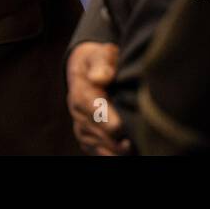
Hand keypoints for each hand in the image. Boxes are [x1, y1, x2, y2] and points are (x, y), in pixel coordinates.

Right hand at [67, 41, 130, 155]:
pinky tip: (126, 153)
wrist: (85, 70)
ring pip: (97, 144)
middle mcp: (77, 112)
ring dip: (113, 150)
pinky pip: (97, 151)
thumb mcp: (101, 54)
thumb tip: (100, 77)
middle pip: (97, 131)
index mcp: (81, 91)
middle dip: (113, 139)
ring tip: (131, 150)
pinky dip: (110, 154)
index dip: (106, 119)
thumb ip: (102, 62)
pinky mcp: (86, 137)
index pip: (93, 109)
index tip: (119, 126)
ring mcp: (81, 126)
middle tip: (131, 144)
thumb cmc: (99, 60)